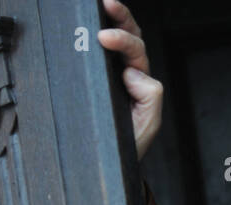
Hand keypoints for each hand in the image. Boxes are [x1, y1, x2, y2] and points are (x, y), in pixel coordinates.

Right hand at [98, 0, 161, 161]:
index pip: (136, 50)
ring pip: (114, 40)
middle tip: (107, 3)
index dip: (123, 40)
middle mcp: (128, 73)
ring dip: (109, 18)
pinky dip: (89, 34)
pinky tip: (81, 25)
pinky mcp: (92, 79)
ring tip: (99, 4)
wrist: (104, 163)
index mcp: (140, 82)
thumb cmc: (126, 144)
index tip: (104, 36)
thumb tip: (134, 72)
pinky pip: (92, 54)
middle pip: (129, 36)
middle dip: (121, 16)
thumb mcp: (146, 125)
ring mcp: (110, 74)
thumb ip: (149, 98)